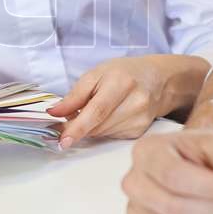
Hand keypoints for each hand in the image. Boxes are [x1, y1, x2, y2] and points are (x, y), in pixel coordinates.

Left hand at [46, 57, 170, 145]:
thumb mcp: (96, 74)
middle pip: (97, 126)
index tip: (63, 140)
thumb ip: (74, 95)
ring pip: (102, 134)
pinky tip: (110, 115)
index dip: (78, 127)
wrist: (158, 79)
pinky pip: (111, 136)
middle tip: (70, 117)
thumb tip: (54, 113)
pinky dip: (103, 129)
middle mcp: (135, 103)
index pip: (97, 111)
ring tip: (97, 109)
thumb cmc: (124, 73)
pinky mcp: (139, 132)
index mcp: (121, 83)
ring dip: (91, 127)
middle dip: (79, 126)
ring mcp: (139, 120)